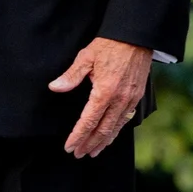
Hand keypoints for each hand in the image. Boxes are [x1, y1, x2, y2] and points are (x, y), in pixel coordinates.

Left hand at [49, 37, 151, 158]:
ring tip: (93, 152)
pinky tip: (109, 136)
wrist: (136, 37)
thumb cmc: (109, 45)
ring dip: (103, 142)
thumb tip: (55, 87)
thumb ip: (71, 75)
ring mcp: (130, 100)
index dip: (78, 136)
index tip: (69, 147)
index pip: (88, 121)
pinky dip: (115, 132)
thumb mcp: (86, 57)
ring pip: (115, 128)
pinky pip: (125, 120)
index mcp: (105, 91)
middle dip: (89, 144)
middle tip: (78, 154)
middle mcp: (119, 99)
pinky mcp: (137, 97)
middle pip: (102, 130)